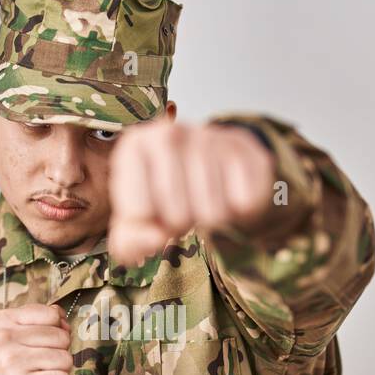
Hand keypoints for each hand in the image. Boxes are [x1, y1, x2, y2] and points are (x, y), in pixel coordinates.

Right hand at [0, 304, 72, 374]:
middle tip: (37, 368)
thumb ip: (41, 322)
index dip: (54, 331)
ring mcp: (13, 365)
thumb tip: (63, 319)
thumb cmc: (11, 372)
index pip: (51, 314)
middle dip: (58, 354)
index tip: (38, 346)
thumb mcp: (15, 338)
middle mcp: (3, 340)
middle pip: (62, 337)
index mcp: (0, 321)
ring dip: (59, 373)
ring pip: (66, 359)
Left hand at [107, 117, 276, 264]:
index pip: (139, 213)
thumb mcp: (138, 225)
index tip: (152, 212)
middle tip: (183, 207)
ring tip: (204, 199)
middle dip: (181, 225)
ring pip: (212, 213)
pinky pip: (243, 203)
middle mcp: (169, 132)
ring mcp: (208, 135)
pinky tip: (228, 192)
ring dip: (211, 219)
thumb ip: (131, 242)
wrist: (210, 173)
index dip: (150, 226)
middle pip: (177, 215)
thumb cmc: (166, 199)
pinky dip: (239, 210)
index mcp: (134, 146)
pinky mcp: (243, 147)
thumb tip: (154, 239)